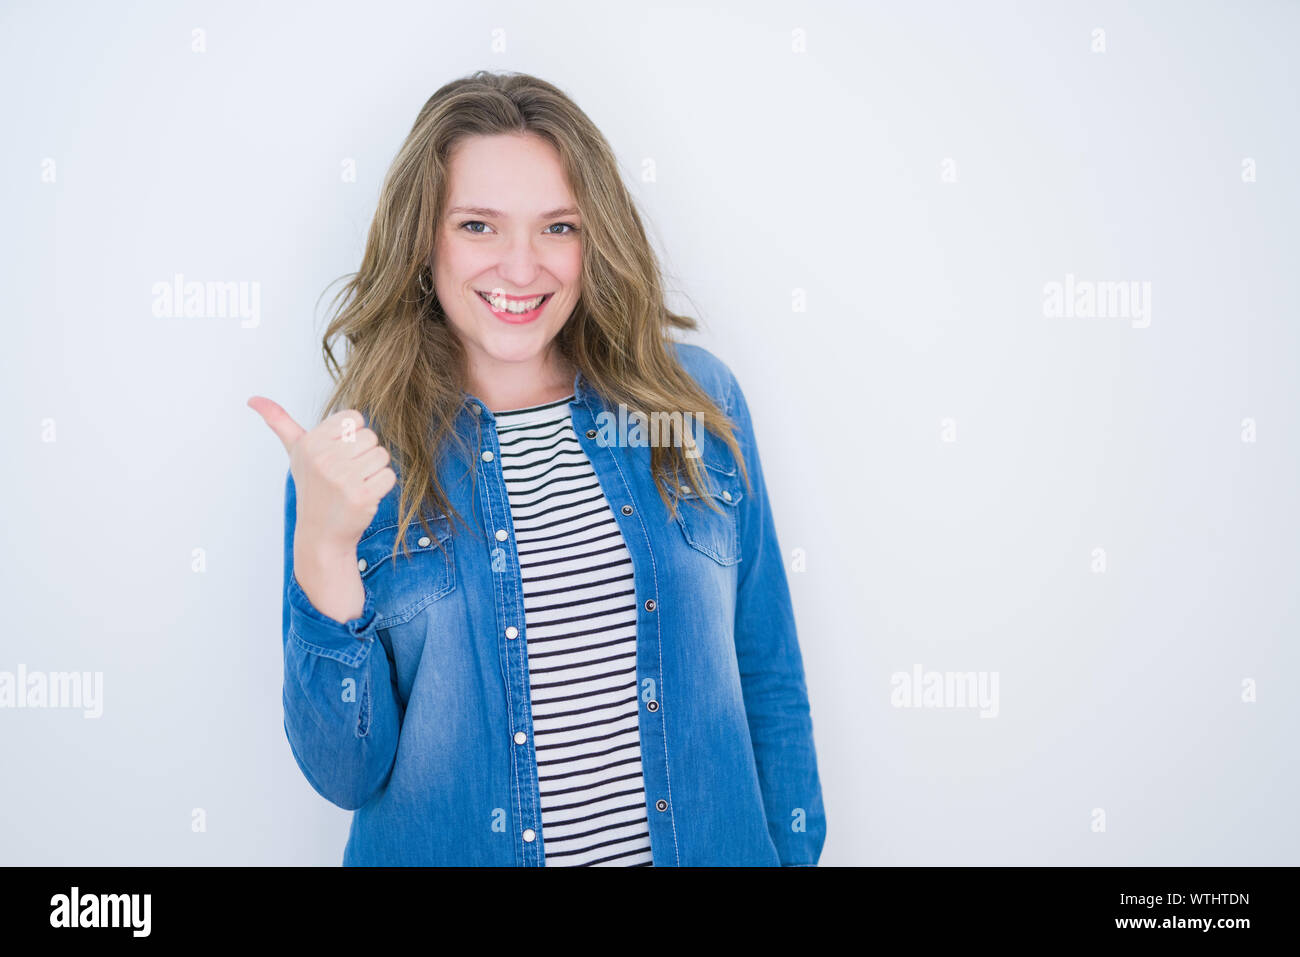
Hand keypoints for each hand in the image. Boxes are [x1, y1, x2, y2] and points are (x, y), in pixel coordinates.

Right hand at [247, 396, 396, 554]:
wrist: (320, 534)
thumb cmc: (312, 487)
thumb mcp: (295, 452)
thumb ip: (279, 422)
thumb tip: (253, 399)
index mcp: (310, 442)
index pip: (354, 418)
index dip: (352, 435)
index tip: (339, 453)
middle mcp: (324, 458)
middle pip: (370, 436)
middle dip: (364, 454)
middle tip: (346, 474)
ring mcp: (342, 478)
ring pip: (382, 455)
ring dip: (374, 470)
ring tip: (354, 484)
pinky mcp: (361, 496)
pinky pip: (389, 476)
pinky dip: (382, 486)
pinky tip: (363, 496)